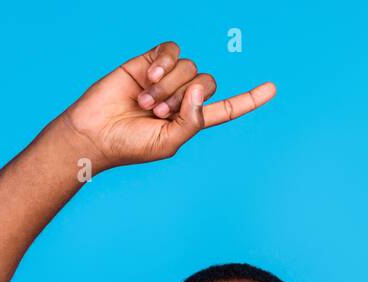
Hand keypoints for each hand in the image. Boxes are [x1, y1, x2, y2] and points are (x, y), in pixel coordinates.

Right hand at [61, 40, 275, 171]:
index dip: (249, 99)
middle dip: (183, 97)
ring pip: (189, 67)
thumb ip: (191, 120)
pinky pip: (171, 51)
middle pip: (207, 82)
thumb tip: (199, 90)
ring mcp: (167, 78)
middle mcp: (183, 97)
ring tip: (144, 102)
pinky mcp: (149, 62)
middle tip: (156, 112)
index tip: (272, 88)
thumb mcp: (169, 142)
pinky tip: (146, 79)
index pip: (227, 108)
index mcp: (192, 120)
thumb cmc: (131, 145)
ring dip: (167, 86)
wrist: (95, 132)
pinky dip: (163, 64)